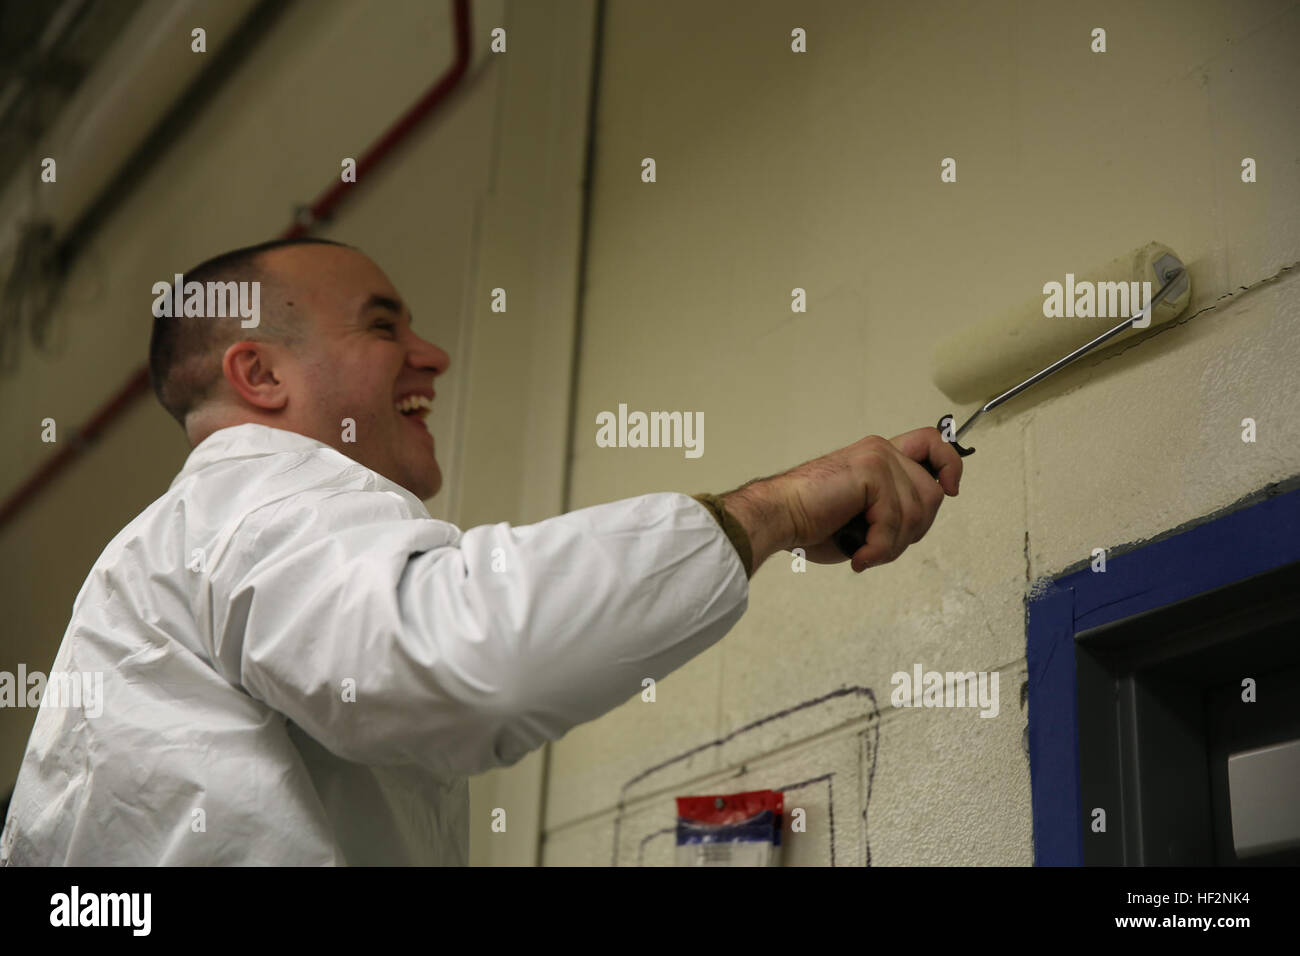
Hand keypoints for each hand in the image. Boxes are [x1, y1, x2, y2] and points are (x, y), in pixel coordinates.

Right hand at [723, 428, 962, 573]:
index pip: (931, 443)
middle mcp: (881, 450)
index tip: (951, 491)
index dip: (950, 465)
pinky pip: (895, 520)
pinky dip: (879, 548)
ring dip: (893, 545)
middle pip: (932, 492)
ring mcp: (877, 457)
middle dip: (913, 531)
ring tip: (865, 553)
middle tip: (880, 547)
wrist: (778, 516)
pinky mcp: (870, 471)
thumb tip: (918, 522)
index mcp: (878, 456)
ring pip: (917, 511)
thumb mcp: (863, 515)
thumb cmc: (810, 522)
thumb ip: (892, 509)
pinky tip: (858, 557)